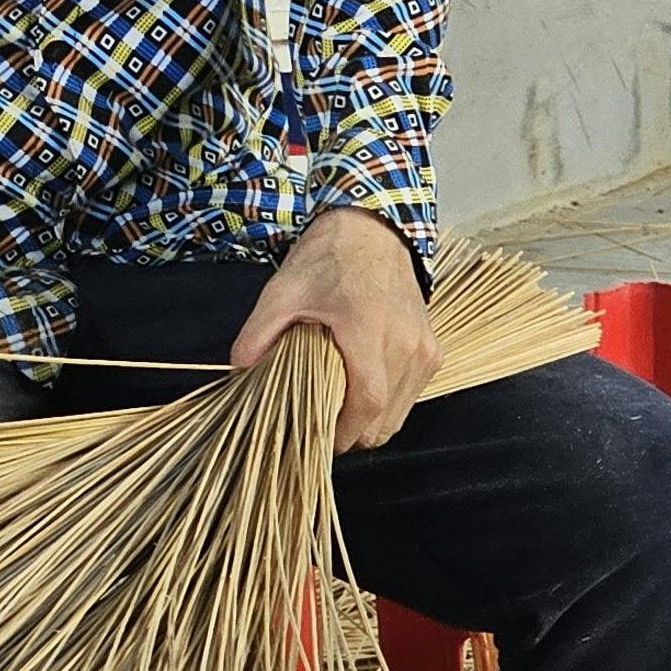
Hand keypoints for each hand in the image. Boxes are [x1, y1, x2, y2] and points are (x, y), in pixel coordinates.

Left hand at [231, 210, 437, 453]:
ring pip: (400, 413)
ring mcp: (424, 348)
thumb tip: (238, 369)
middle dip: (352, 435)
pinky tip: (361, 390)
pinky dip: (388, 405)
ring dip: (371, 423)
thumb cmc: (329, 259)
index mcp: (369, 330)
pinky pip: (411, 395)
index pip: (367, 403)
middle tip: (321, 427)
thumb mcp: (283, 290)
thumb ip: (258, 332)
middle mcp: (406, 344)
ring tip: (339, 409)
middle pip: (385, 420)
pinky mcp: (432, 349)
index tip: (317, 440)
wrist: (373, 230)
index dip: (343, 432)